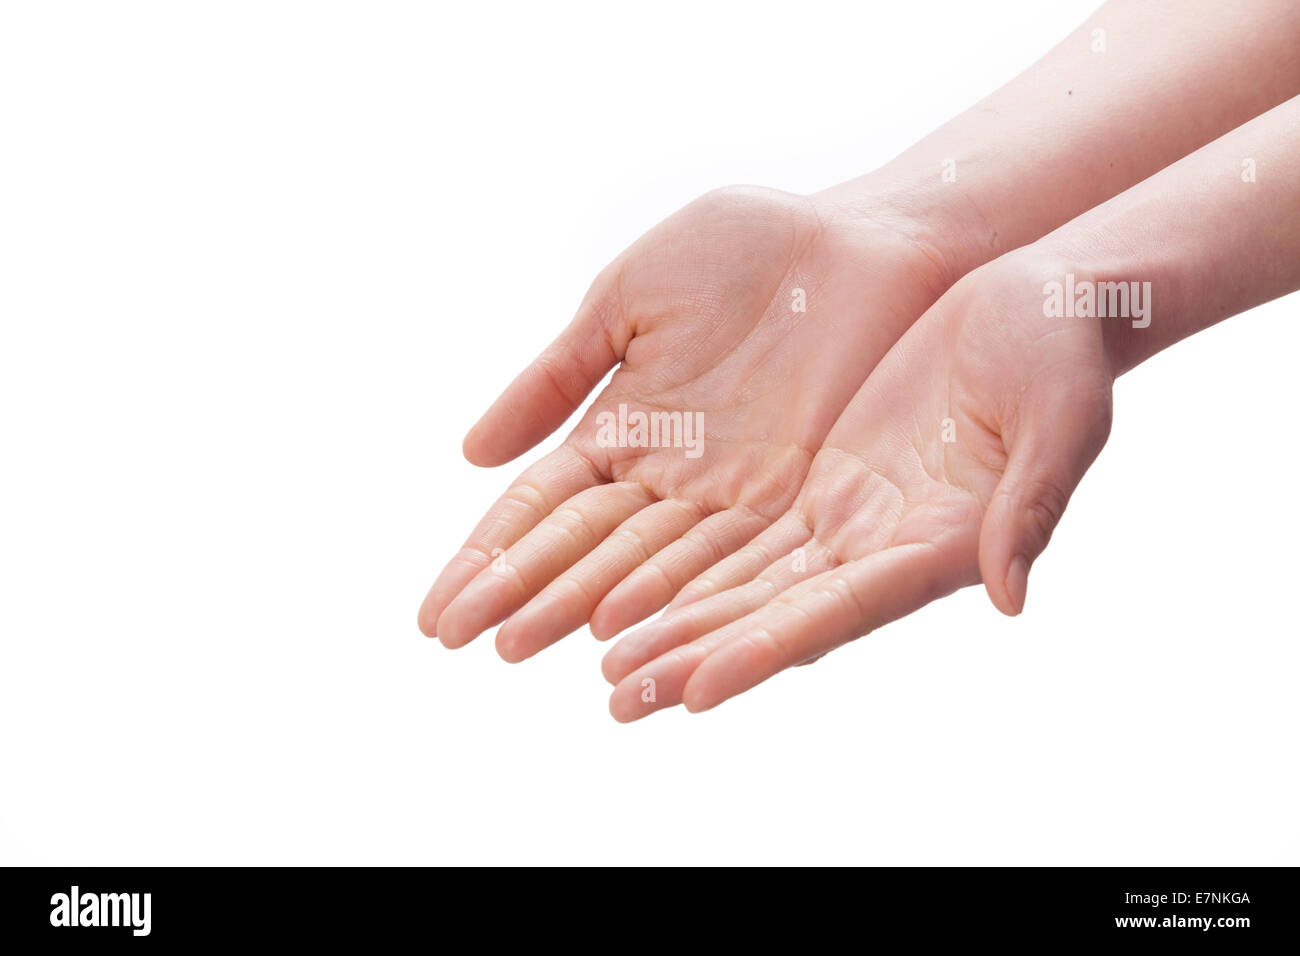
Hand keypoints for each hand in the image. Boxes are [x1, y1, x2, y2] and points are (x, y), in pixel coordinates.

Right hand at [418, 185, 951, 660]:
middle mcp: (668, 479)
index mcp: (621, 428)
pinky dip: (676, 596)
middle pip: (581, 548)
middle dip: (519, 592)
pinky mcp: (798, 502)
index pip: (539, 506)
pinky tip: (624, 628)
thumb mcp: (628, 301)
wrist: (865, 238)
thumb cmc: (750, 250)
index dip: (487, 554)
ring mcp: (731, 497)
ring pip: (645, 567)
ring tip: (520, 644)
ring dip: (581, 604)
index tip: (435, 608)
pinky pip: (730, 560)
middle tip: (461, 638)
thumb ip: (557, 377)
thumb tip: (470, 454)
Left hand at [603, 251, 1115, 719]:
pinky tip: (634, 587)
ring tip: (607, 665)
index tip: (697, 692)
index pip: (839, 610)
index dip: (767, 649)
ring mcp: (849, 520)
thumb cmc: (1060, 356)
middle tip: (620, 699)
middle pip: (776, 616)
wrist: (1035, 307)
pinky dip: (690, 564)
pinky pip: (743, 534)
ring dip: (679, 624)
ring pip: (746, 583)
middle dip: (698, 657)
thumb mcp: (1058, 421)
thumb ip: (1029, 506)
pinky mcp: (824, 485)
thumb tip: (1010, 597)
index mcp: (939, 546)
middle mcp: (883, 549)